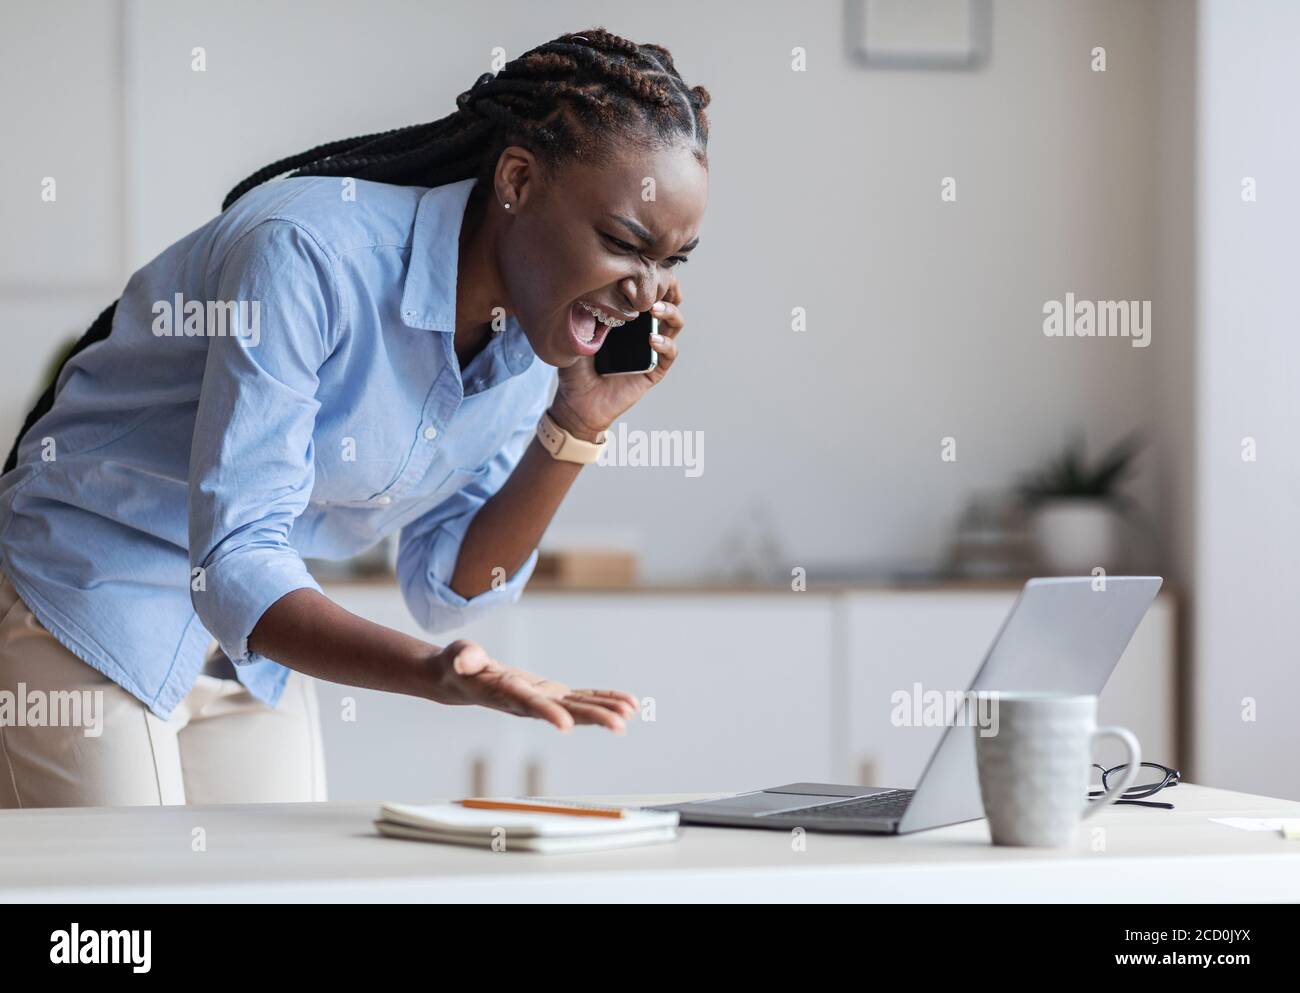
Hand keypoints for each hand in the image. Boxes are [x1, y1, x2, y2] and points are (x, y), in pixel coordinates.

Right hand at [428, 639, 637, 733]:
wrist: (463, 681)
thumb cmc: (459, 666)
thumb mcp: (458, 656)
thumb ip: (463, 657)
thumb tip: (461, 659)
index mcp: (507, 694)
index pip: (530, 705)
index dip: (548, 714)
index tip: (567, 726)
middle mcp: (530, 703)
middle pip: (565, 712)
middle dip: (593, 718)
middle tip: (621, 725)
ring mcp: (543, 701)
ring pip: (579, 708)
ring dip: (605, 711)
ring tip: (630, 713)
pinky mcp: (551, 695)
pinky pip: (582, 698)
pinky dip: (604, 699)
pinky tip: (626, 704)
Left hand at [550, 276, 684, 439]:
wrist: (576, 403)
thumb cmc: (574, 367)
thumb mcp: (576, 333)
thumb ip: (587, 310)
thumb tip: (598, 284)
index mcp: (627, 316)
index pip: (646, 290)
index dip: (645, 277)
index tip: (627, 274)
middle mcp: (642, 329)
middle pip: (669, 300)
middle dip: (667, 287)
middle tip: (652, 281)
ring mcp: (651, 349)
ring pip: (675, 323)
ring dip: (670, 311)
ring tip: (654, 308)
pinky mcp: (654, 370)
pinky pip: (669, 354)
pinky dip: (665, 344)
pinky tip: (652, 339)